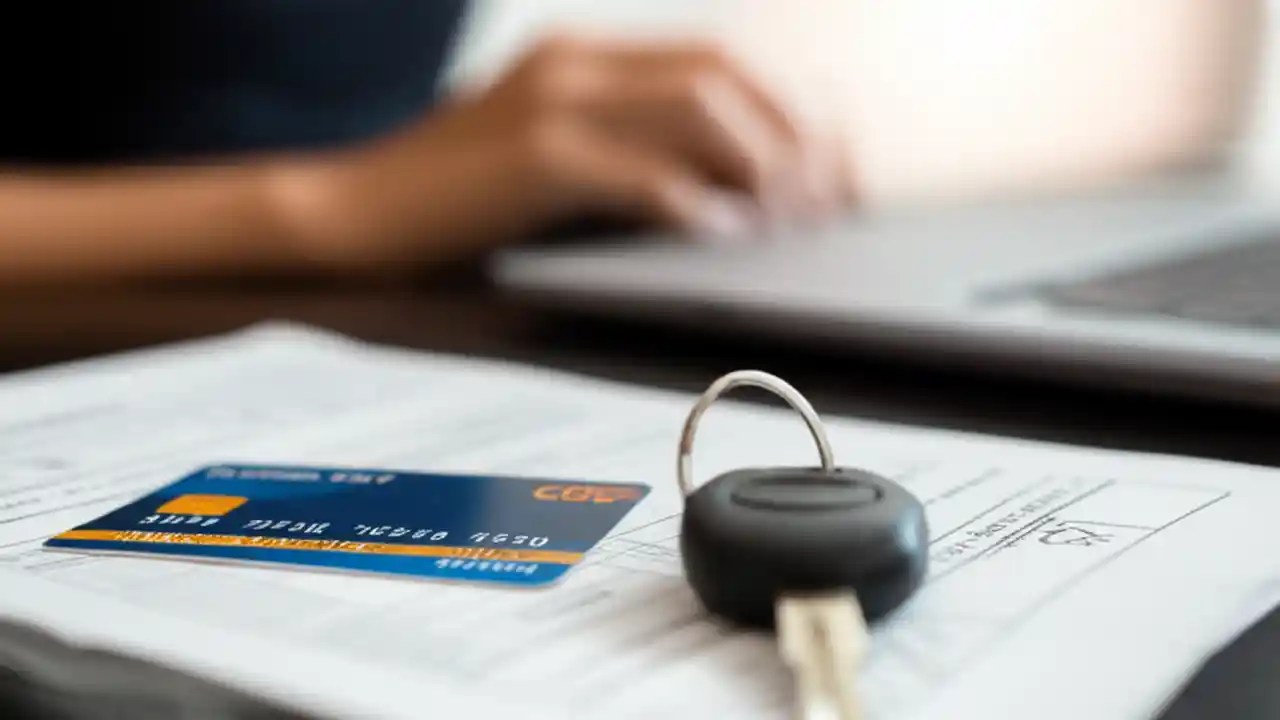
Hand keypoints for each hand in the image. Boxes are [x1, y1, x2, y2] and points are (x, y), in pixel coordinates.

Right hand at [280, 33, 854, 270]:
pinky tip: (722, 234)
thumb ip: (622, 152)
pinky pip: (643, 170)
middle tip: (826, 194)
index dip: (787, 104)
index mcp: (582, 57)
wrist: (353, 215)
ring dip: (757, 164)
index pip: (715, 58)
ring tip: (783, 218)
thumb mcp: (546, 158)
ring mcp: (555, 100)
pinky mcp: (536, 154)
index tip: (830, 159)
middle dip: (792, 132)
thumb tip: (720, 189)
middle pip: (724, 73)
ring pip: (698, 109)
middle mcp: (576, 63)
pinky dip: (694, 202)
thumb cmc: (453, 200)